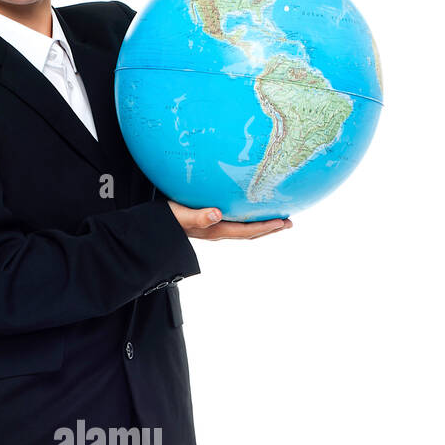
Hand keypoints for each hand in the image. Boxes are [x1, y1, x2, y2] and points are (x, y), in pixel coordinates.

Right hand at [167, 200, 291, 239]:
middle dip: (270, 229)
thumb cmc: (166, 219)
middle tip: (289, 223)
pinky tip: (249, 211)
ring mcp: (214, 229)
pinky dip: (248, 220)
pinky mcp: (210, 223)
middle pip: (250, 233)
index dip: (265, 227)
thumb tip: (217, 213)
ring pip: (244, 229)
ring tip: (277, 220)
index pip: (247, 230)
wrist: (155, 228)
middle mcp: (218, 231)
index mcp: (215, 230)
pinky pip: (235, 223)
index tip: (283, 222)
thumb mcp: (180, 215)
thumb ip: (198, 216)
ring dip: (261, 226)